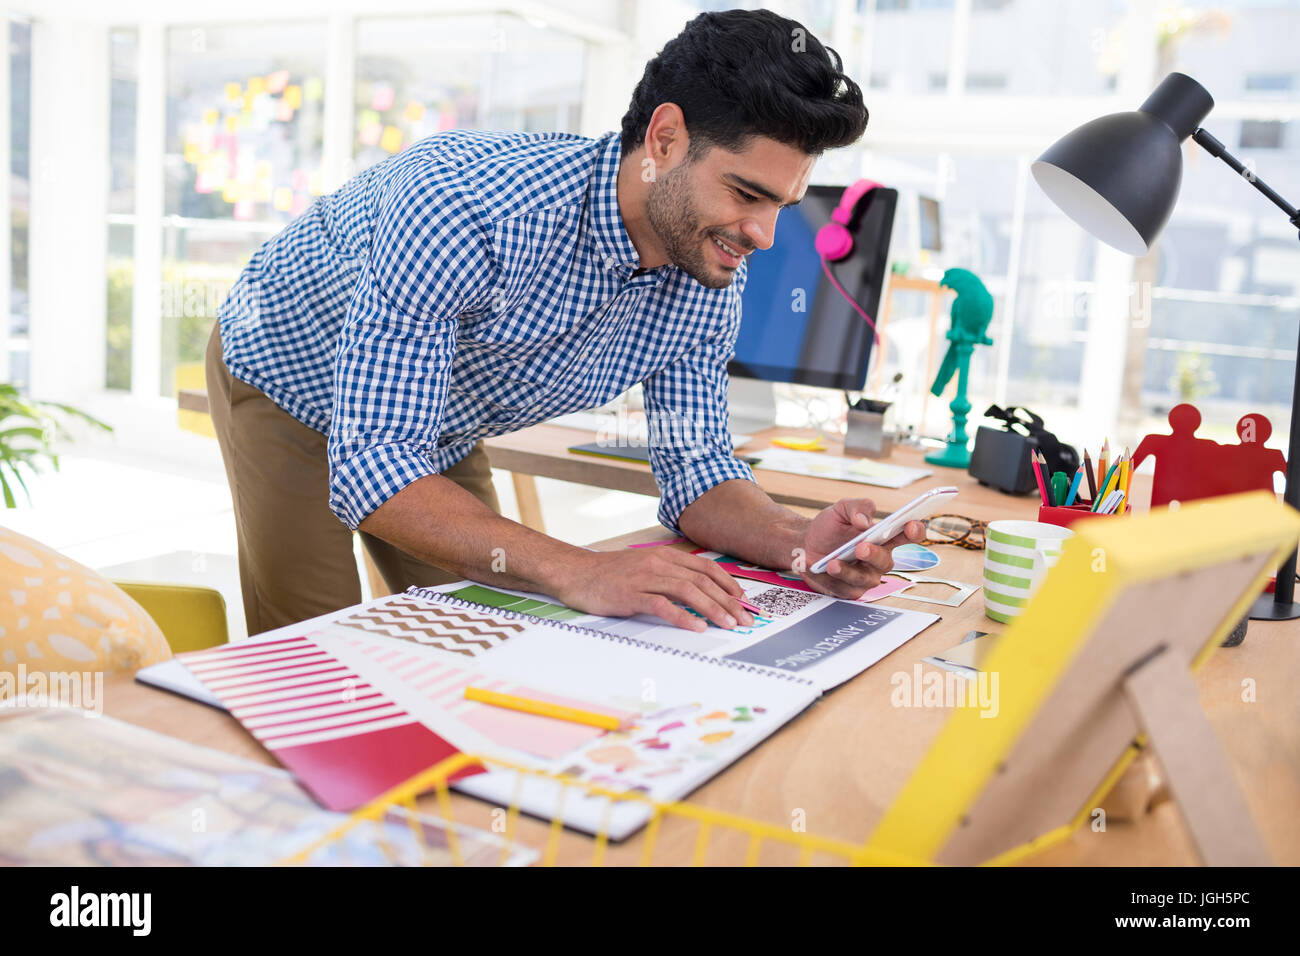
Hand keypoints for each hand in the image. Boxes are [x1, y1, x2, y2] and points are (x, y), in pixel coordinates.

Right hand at [549, 547, 755, 632]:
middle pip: (702, 580)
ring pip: (688, 591)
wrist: (576, 573)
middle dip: (728, 601)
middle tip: (744, 619)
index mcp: (665, 556)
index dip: (728, 584)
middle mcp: (658, 563)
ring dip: (712, 609)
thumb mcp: (645, 567)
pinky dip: (683, 617)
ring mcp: (645, 577)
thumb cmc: (610, 574)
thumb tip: (699, 591)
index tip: (743, 601)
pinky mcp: (631, 594)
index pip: (706, 567)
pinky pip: (663, 605)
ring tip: (728, 624)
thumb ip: (669, 574)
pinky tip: (696, 627)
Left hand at [799, 497, 925, 599]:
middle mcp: (878, 560)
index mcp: (884, 537)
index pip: (907, 535)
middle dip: (874, 555)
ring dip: (848, 571)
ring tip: (833, 562)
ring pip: (864, 579)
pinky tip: (816, 566)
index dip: (914, 530)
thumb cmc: (830, 527)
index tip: (911, 524)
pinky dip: (828, 578)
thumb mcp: (841, 509)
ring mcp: (865, 577)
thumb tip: (864, 521)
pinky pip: (842, 588)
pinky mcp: (848, 590)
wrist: (805, 542)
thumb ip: (857, 507)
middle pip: (886, 561)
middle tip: (861, 547)